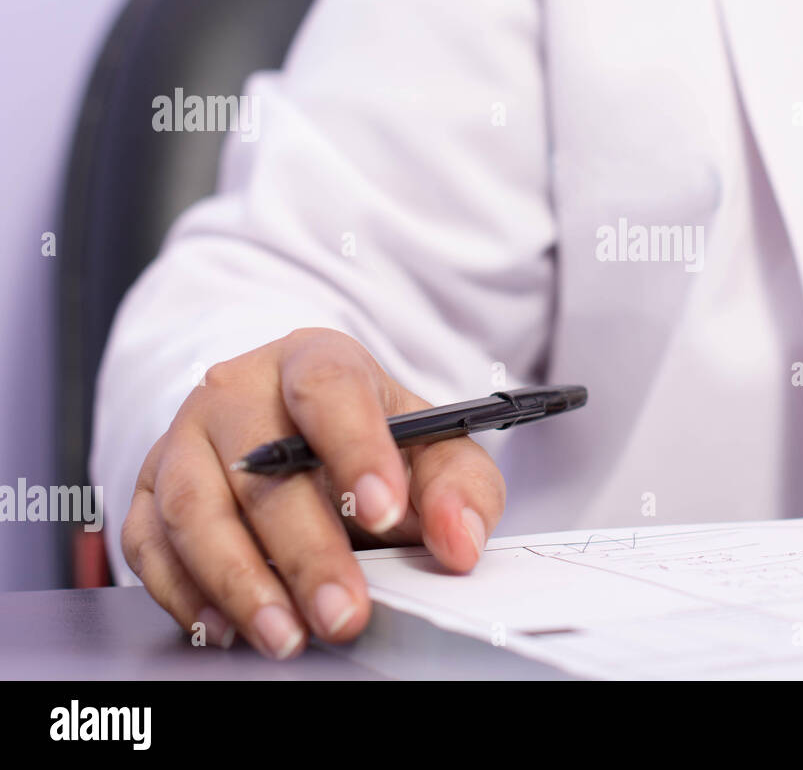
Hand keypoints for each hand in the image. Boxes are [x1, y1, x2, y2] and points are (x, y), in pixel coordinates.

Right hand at [121, 328, 505, 658]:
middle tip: (344, 611)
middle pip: (260, 463)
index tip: (383, 510)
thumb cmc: (374, 441)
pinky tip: (228, 628)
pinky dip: (186, 594)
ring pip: (195, 509)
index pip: (328, 388)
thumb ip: (460, 490)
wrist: (304, 437)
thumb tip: (458, 541)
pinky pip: (149, 545)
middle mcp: (237, 391)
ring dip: (240, 582)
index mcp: (314, 360)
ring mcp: (185, 439)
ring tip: (288, 634)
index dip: (356, 447)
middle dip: (307, 550)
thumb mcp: (436, 451)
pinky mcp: (152, 490)